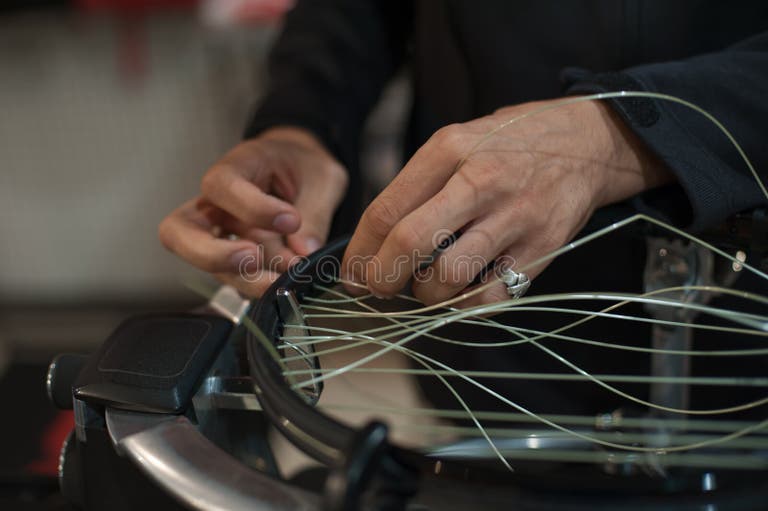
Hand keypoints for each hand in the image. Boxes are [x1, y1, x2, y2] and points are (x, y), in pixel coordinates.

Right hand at [159, 127, 347, 295]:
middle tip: (253, 257)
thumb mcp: (322, 178)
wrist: (304, 174)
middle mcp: (215, 204)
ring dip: (249, 278)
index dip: (252, 208)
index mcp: (235, 167)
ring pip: (208, 266)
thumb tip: (304, 250)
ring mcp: (219, 236)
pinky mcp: (233, 261)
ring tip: (287, 276)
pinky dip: (259, 286)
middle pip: (178, 232)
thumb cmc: (305, 167)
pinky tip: (286, 282)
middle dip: (213, 254)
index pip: (220, 186)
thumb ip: (314, 211)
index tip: (290, 220)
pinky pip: (235, 280)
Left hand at [341, 98, 672, 306]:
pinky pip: (489, 298)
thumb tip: (373, 245)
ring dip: (424, 296)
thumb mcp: (458, 142)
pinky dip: (465, 306)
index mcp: (449, 150)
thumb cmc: (510, 144)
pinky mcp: (542, 248)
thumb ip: (417, 187)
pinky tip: (463, 293)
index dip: (360, 252)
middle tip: (378, 290)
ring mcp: (515, 217)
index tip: (352, 273)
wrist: (588, 142)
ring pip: (448, 277)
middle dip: (381, 279)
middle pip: (410, 244)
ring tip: (425, 288)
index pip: (386, 210)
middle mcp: (480, 182)